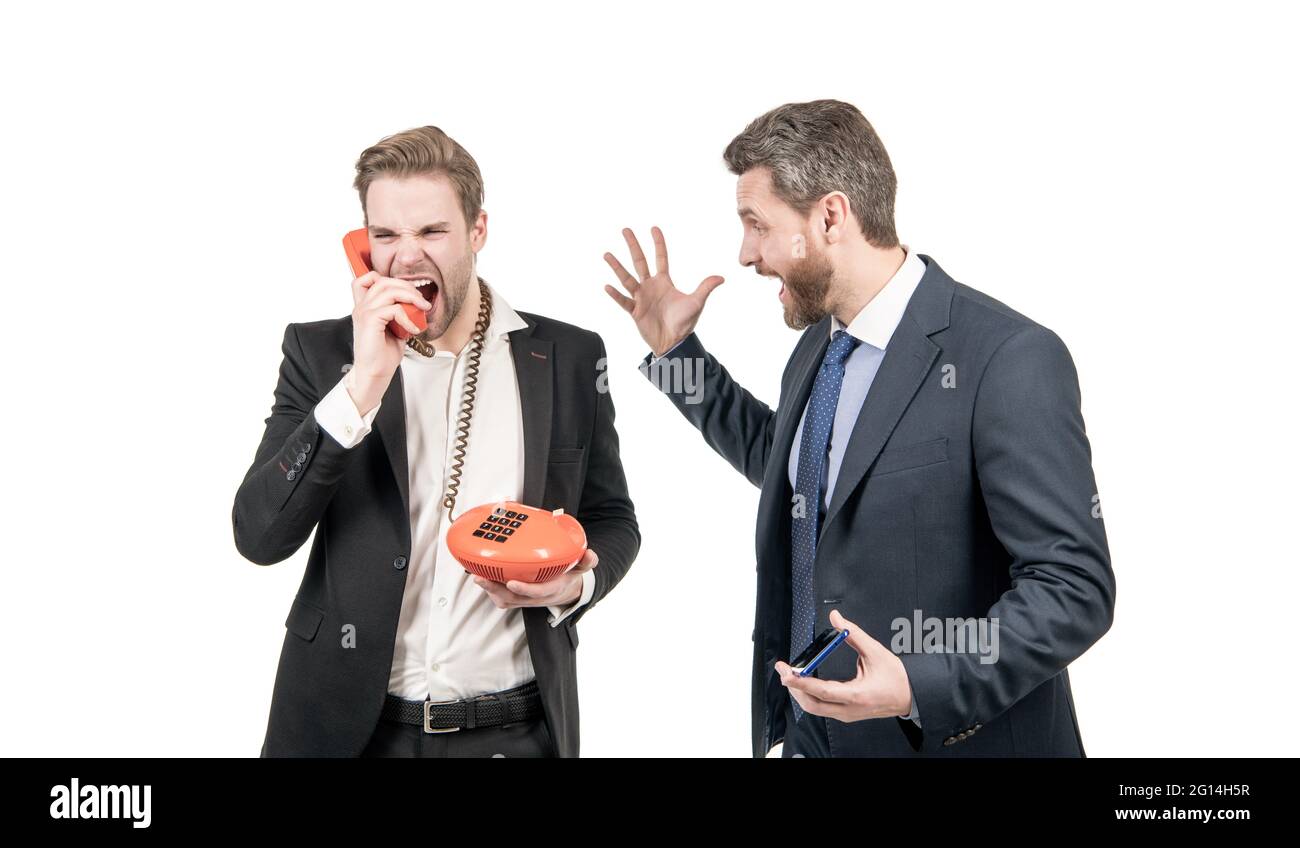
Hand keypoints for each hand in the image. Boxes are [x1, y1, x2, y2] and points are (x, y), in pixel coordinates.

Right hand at [347, 270, 431, 412]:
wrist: (374, 373)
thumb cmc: (383, 354)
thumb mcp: (394, 328)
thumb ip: (399, 313)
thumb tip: (416, 305)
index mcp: (365, 307)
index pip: (367, 279)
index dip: (387, 279)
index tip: (406, 292)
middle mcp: (362, 307)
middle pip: (383, 280)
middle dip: (407, 287)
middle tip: (422, 301)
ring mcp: (364, 312)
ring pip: (389, 290)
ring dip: (411, 297)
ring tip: (422, 310)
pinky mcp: (370, 321)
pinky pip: (394, 309)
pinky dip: (408, 317)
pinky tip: (413, 329)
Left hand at [473, 548, 598, 609]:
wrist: (565, 593)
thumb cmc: (568, 576)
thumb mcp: (580, 568)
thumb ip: (585, 562)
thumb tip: (590, 554)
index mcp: (552, 589)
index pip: (537, 592)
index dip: (524, 589)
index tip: (512, 582)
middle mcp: (535, 598)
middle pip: (513, 598)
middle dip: (495, 589)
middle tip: (480, 576)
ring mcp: (524, 600)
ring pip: (504, 600)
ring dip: (489, 590)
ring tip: (476, 575)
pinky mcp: (517, 599)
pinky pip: (501, 599)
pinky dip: (490, 590)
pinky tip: (481, 576)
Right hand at [602, 226, 724, 356]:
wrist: (675, 342)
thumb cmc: (685, 323)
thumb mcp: (696, 302)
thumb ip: (705, 288)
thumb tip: (722, 277)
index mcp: (664, 282)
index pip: (660, 258)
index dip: (658, 243)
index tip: (654, 228)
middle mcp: (650, 286)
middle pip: (640, 261)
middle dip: (633, 245)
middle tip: (626, 229)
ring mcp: (641, 298)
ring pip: (627, 278)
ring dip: (617, 267)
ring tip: (607, 254)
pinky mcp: (635, 311)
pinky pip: (623, 301)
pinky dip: (616, 295)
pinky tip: (608, 286)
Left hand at [774, 610, 912, 721]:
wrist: (910, 696)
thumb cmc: (895, 677)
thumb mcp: (875, 652)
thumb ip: (853, 634)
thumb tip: (836, 618)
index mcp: (856, 695)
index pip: (822, 691)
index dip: (801, 682)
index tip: (786, 672)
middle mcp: (849, 709)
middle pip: (812, 704)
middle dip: (794, 687)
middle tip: (782, 669)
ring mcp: (847, 714)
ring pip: (814, 708)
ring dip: (800, 692)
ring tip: (790, 674)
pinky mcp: (846, 714)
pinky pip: (821, 707)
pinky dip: (809, 695)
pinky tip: (803, 682)